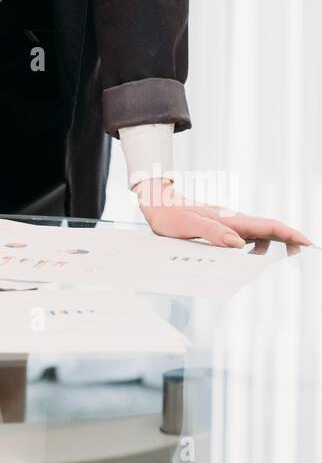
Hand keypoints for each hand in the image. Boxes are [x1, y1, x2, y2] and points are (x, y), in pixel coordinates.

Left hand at [133, 178, 313, 248]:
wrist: (156, 202)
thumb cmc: (169, 215)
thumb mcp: (186, 225)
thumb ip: (212, 232)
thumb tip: (239, 243)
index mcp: (229, 220)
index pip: (267, 225)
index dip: (289, 234)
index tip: (307, 243)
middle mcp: (233, 221)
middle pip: (269, 229)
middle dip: (289, 240)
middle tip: (303, 254)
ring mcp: (228, 224)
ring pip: (259, 234)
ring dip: (275, 245)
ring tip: (284, 260)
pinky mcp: (221, 228)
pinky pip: (246, 237)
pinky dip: (257, 246)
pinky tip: (251, 258)